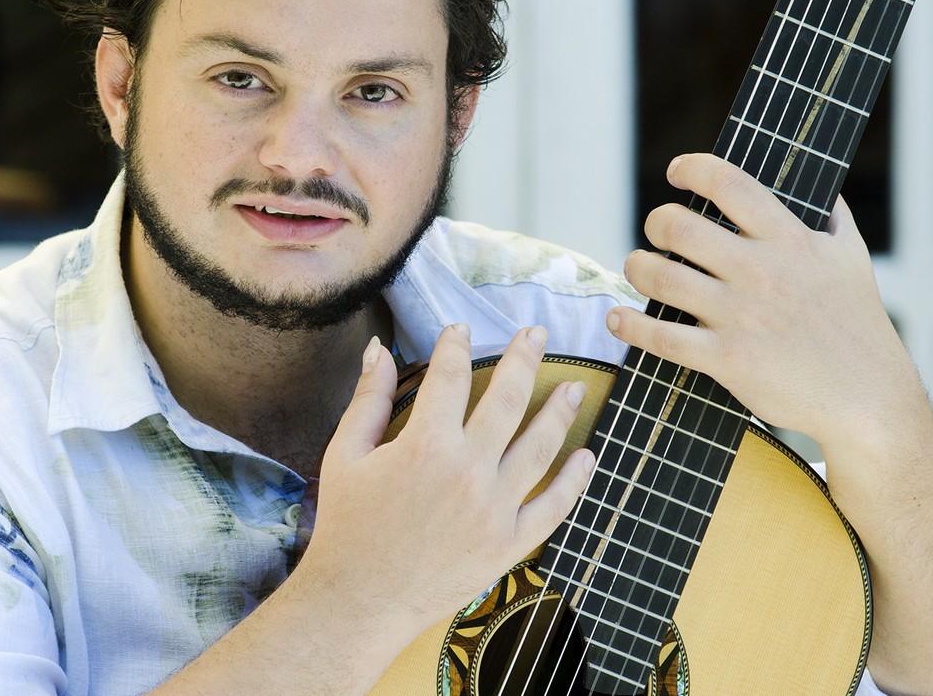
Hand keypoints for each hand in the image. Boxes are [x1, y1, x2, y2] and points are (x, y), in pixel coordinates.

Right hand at [297, 323, 593, 649]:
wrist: (356, 602)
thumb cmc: (345, 526)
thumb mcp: (345, 454)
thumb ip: (367, 398)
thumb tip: (379, 348)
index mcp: (424, 445)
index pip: (450, 376)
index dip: (456, 346)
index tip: (461, 330)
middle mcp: (467, 471)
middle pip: (507, 399)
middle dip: (525, 358)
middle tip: (537, 333)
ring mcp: (493, 510)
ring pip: (539, 448)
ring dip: (559, 412)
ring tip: (573, 386)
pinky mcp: (507, 546)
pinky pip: (552, 509)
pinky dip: (574, 483)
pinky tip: (587, 457)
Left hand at [605, 153, 914, 446]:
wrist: (868, 396)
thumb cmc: (857, 323)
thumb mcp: (852, 256)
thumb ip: (831, 216)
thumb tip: (818, 184)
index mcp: (790, 240)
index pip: (728, 183)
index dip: (692, 169)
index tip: (676, 173)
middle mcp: (760, 271)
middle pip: (679, 227)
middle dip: (656, 224)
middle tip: (656, 234)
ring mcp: (740, 316)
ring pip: (660, 277)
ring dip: (637, 268)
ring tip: (638, 269)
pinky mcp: (727, 359)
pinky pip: (661, 337)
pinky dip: (629, 325)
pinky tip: (619, 318)